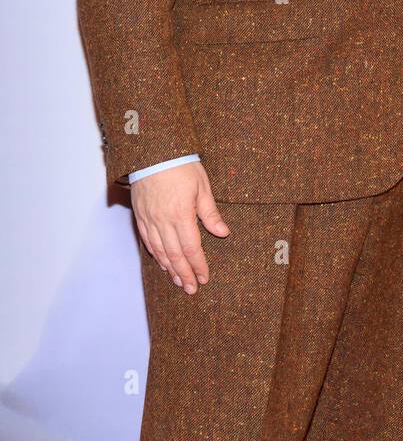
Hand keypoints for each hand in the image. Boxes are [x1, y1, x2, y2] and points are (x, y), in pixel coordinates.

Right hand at [131, 161, 229, 293]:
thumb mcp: (202, 186)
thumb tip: (222, 232)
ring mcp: (149, 219)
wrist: (153, 151)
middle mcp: (163, 221)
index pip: (191, 248)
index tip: (204, 278)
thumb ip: (210, 213)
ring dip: (170, 268)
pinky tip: (162, 262)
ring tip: (178, 281)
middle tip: (191, 289)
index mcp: (181, 214)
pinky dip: (156, 254)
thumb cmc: (181, 165)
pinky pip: (147, 240)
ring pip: (160, 251)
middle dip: (184, 274)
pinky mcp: (140, 215)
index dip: (198, 265)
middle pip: (175, 255)